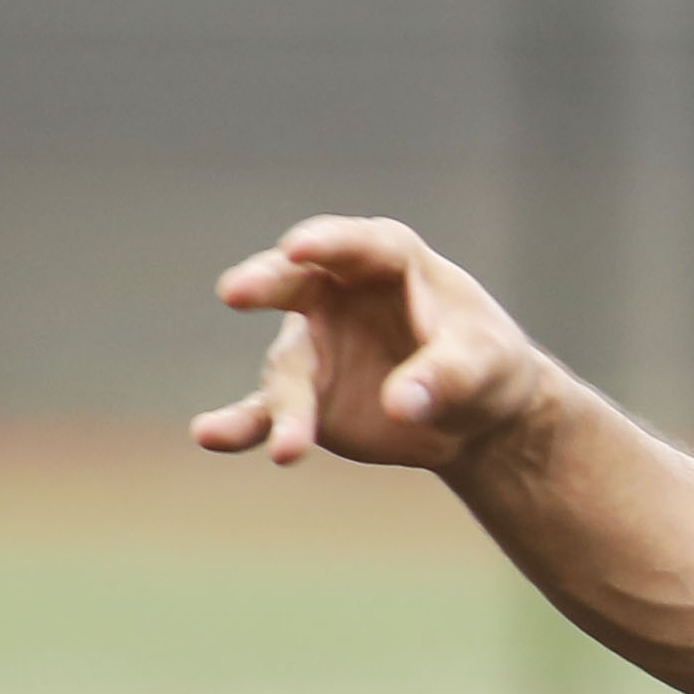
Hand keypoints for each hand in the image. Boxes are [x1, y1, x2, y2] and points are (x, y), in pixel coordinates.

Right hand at [192, 215, 558, 474]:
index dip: (326, 243)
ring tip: (290, 451)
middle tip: (236, 292)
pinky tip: (208, 436)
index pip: (355, 243)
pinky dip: (240, 425)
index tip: (297, 247)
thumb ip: (445, 376)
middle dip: (264, 284)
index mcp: (389, 259)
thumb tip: (400, 403)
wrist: (476, 414)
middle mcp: (336, 293)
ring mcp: (313, 345)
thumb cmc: (484, 364)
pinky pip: (264, 411)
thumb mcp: (483, 364)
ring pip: (288, 370)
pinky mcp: (304, 398)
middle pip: (293, 282)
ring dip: (287, 409)